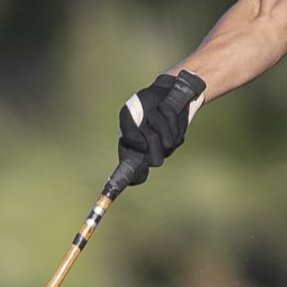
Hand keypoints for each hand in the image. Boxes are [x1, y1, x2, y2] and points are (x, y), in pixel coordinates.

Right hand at [115, 71, 206, 185]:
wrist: (167, 92)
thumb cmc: (144, 103)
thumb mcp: (129, 113)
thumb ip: (129, 131)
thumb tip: (141, 148)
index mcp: (130, 149)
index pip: (127, 175)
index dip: (117, 187)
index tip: (110, 195)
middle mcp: (146, 153)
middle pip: (154, 160)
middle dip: (153, 139)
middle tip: (148, 125)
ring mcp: (162, 148)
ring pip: (166, 145)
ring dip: (161, 125)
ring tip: (156, 115)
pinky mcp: (176, 140)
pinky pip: (175, 135)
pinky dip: (170, 120)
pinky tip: (167, 113)